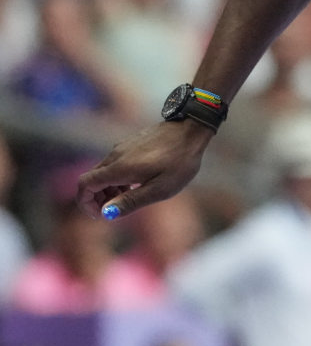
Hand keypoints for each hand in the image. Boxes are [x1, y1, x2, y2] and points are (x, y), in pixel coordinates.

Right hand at [75, 122, 210, 219]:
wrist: (191, 130)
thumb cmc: (179, 162)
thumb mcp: (159, 189)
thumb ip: (130, 202)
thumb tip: (106, 213)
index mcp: (118, 168)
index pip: (84, 185)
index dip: (85, 203)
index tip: (100, 214)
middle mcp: (115, 155)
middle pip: (92, 179)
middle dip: (98, 198)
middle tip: (117, 209)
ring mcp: (123, 147)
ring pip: (104, 171)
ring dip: (109, 188)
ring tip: (131, 196)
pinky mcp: (131, 143)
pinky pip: (115, 163)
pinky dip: (118, 177)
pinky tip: (138, 181)